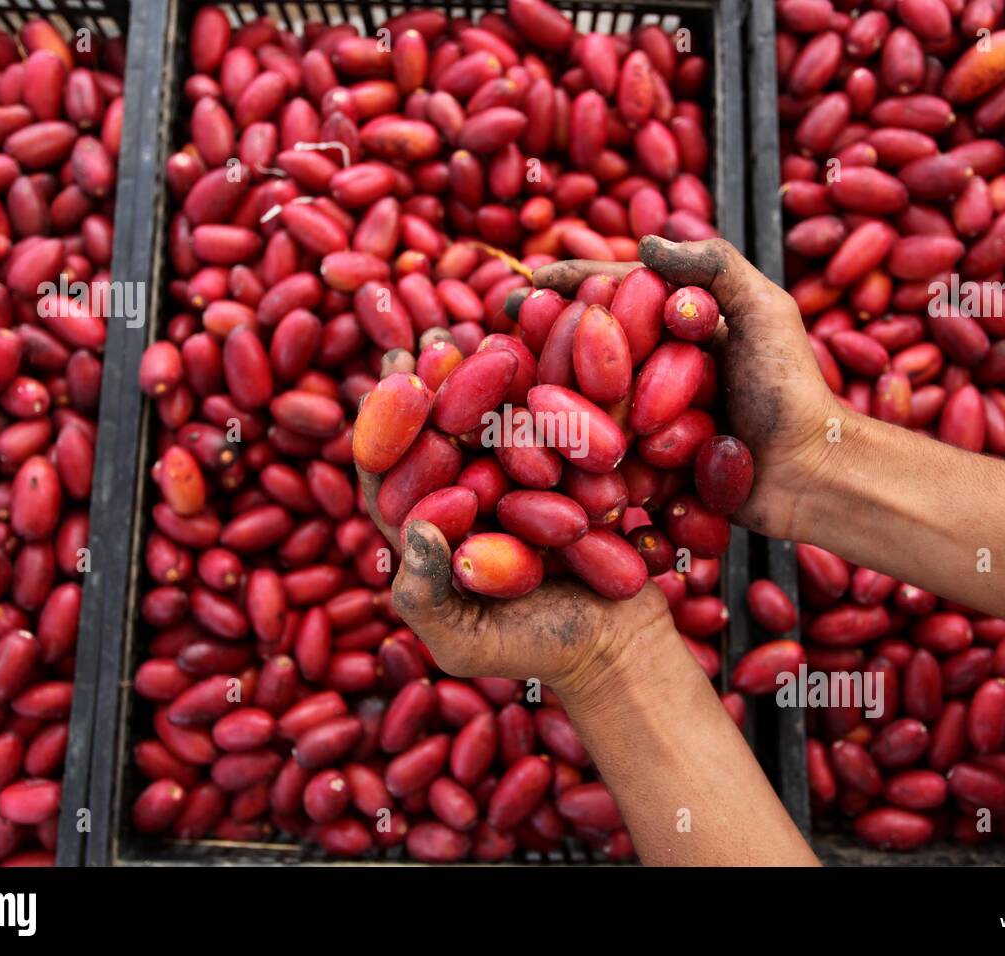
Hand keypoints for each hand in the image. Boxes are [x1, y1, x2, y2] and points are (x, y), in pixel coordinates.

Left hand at [356, 350, 678, 703]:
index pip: (387, 471)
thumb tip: (412, 530)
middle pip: (434, 431)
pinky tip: (543, 342)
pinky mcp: (552, 466)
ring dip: (484, 371)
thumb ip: (425, 595)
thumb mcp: (466, 641)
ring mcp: (504, 477)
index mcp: (417, 530)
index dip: (386, 424)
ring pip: (487, 417)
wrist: (618, 644)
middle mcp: (455, 494)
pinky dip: (541, 384)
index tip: (400, 378)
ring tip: (486, 327)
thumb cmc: (534, 651)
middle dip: (433, 381)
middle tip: (436, 336)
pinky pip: (541, 422)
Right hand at [525, 236, 840, 540]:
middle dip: (542, 332)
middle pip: (587, 345)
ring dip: (541, 387)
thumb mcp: (765, 309)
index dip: (569, 285)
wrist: (809, 472)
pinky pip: (596, 450)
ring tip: (502, 380)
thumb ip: (715, 267)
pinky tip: (523, 435)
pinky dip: (563, 442)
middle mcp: (654, 369)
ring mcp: (645, 417)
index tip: (529, 283)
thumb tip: (644, 246)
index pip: (614, 295)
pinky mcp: (641, 464)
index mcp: (677, 326)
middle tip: (501, 327)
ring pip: (582, 397)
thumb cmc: (790, 387)